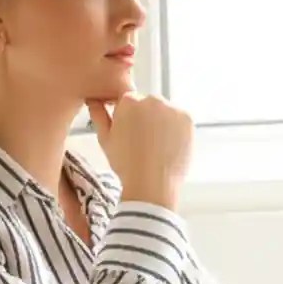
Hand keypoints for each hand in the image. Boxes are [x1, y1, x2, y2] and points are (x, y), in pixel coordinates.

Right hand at [85, 93, 192, 211]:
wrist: (152, 184)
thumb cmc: (126, 163)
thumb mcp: (105, 138)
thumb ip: (98, 114)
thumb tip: (94, 100)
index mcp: (129, 101)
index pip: (130, 100)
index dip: (130, 118)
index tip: (131, 133)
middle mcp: (152, 99)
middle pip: (150, 103)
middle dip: (147, 117)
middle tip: (145, 141)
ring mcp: (172, 108)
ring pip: (166, 111)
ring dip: (163, 122)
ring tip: (158, 146)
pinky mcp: (188, 119)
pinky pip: (181, 119)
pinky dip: (177, 129)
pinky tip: (169, 146)